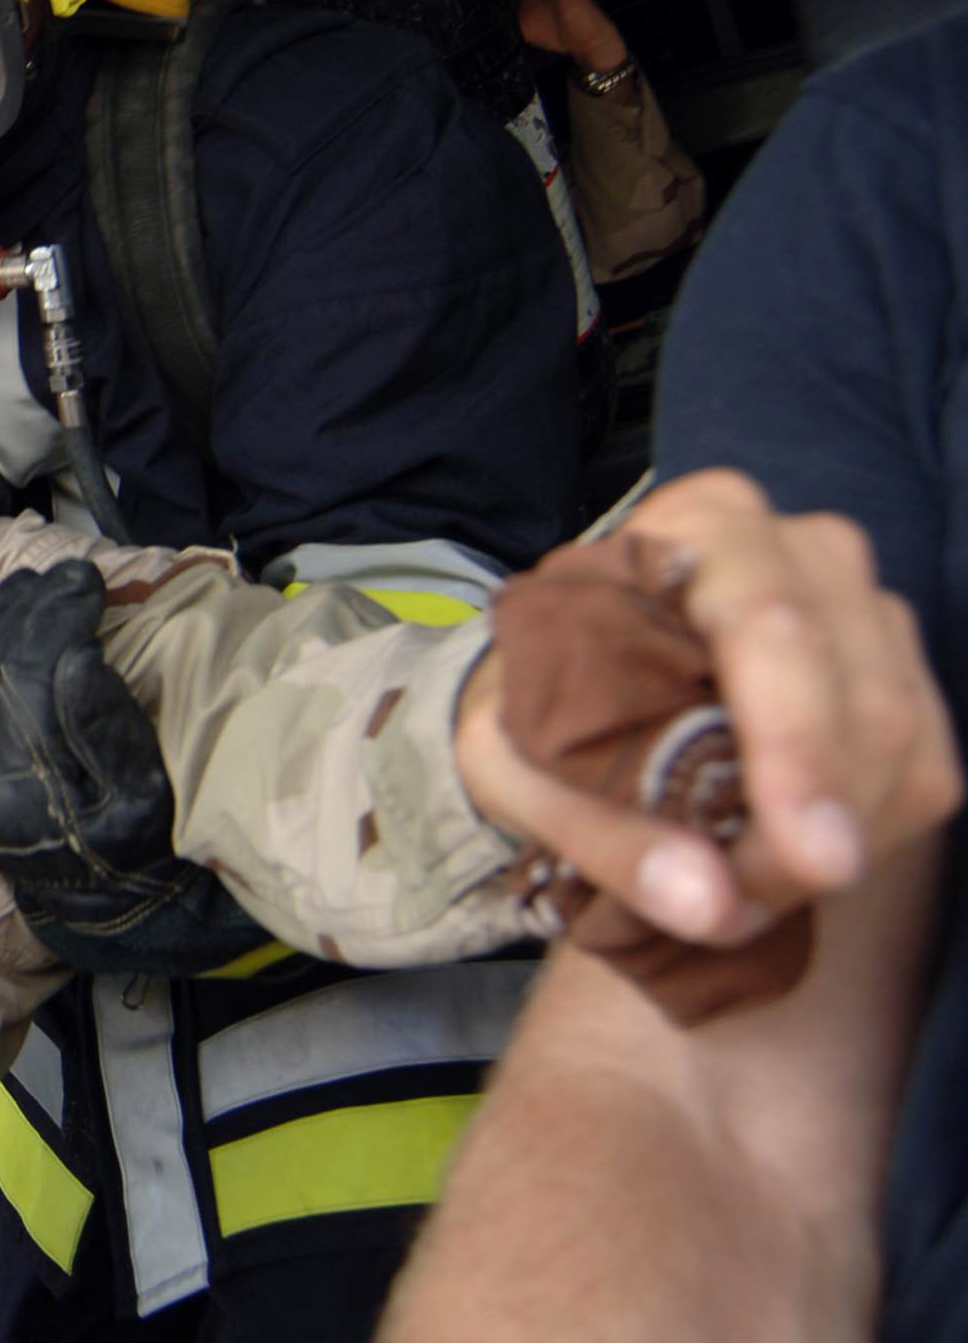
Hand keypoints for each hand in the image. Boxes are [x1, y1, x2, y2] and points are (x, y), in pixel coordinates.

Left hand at [0, 560, 269, 972]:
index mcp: (32, 786)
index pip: (28, 677)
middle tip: (67, 574)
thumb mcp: (143, 796)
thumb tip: (79, 655)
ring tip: (31, 582)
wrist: (96, 900)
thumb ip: (108, 728)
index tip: (89, 580)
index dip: (56, 619)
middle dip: (29, 609)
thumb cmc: (133, 843)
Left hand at [456, 470, 959, 945]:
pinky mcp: (907, 675)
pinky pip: (924, 774)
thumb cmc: (537, 706)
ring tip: (731, 886)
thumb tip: (704, 901)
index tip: (810, 858)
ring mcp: (867, 606)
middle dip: (799, 828)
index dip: (795, 743)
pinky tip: (783, 857)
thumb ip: (594, 828)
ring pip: (897, 743)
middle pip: (854, 694)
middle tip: (726, 908)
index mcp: (694, 525)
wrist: (579, 692)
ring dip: (824, 845)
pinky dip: (859, 839)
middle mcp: (800, 548)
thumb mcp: (510, 762)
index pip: (768, 621)